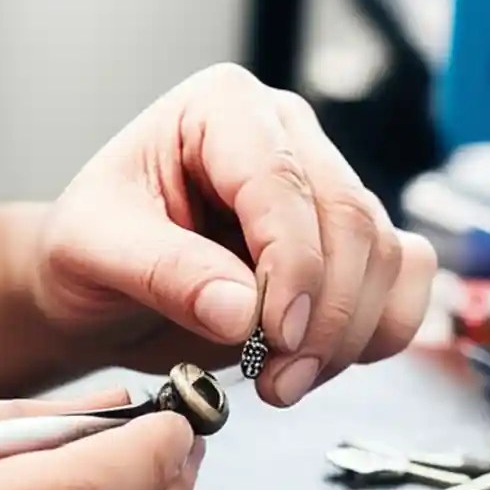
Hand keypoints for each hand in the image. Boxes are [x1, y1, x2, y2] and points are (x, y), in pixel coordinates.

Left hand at [33, 63, 437, 405]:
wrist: (97, 288)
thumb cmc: (87, 248)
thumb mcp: (93, 250)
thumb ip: (164, 272)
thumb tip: (242, 310)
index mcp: (219, 109)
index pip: (281, 180)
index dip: (291, 263)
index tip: (276, 332)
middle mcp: (284, 135)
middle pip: (348, 219)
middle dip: (323, 313)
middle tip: (280, 378)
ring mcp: (323, 185)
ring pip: (383, 255)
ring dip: (348, 334)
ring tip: (283, 381)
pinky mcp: (346, 240)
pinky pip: (403, 279)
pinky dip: (378, 331)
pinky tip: (321, 363)